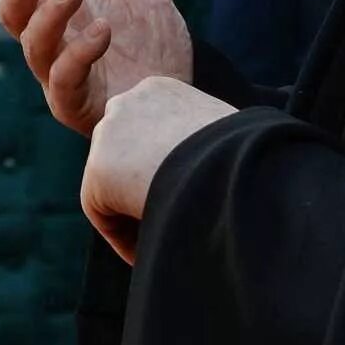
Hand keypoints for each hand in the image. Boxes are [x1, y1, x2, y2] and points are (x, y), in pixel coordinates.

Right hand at [0, 0, 194, 135]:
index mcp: (59, 14)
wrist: (180, 103)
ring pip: (33, 46)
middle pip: (12, 13)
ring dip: (49, 14)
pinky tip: (103, 30)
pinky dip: (78, 53)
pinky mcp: (78, 106)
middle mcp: (52, 44)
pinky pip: (64, 81)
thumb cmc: (154, 53)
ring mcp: (60, 77)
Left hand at [81, 76, 237, 261]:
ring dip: (132, 212)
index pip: (147, 131)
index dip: (164, 168)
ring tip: (162, 242)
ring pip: (110, 184)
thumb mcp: (227, 135)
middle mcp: (126, 102)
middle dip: (139, 187)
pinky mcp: (97, 171)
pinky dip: (122, 237)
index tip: (185, 197)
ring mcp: (107, 134)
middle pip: (123, 154)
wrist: (232, 168)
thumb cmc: (247, 157)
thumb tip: (206, 173)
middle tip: (169, 221)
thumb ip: (202, 143)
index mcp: (159, 91)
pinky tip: (150, 254)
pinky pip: (102, 212)